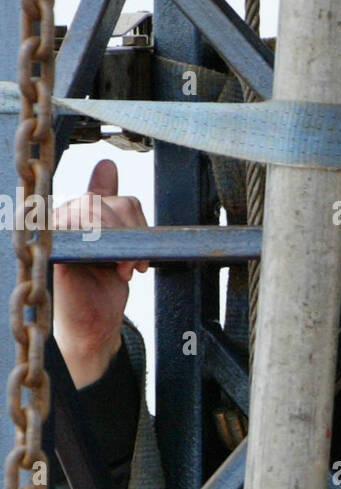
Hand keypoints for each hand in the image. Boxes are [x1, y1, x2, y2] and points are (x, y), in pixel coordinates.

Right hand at [52, 159, 149, 387]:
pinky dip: (106, 245)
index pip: (110, 195)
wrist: (93, 324)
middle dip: (134, 234)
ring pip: (100, 210)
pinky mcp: (54, 245)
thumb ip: (112, 207)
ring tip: (123, 269)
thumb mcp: (117, 242)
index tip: (138, 253)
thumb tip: (106, 165)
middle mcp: (63, 217)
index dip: (134, 220)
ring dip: (125, 243)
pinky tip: (112, 267)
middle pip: (112, 202)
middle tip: (135, 265)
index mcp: (77, 213)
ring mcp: (55, 230)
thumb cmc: (101, 286)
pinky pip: (81, 225)